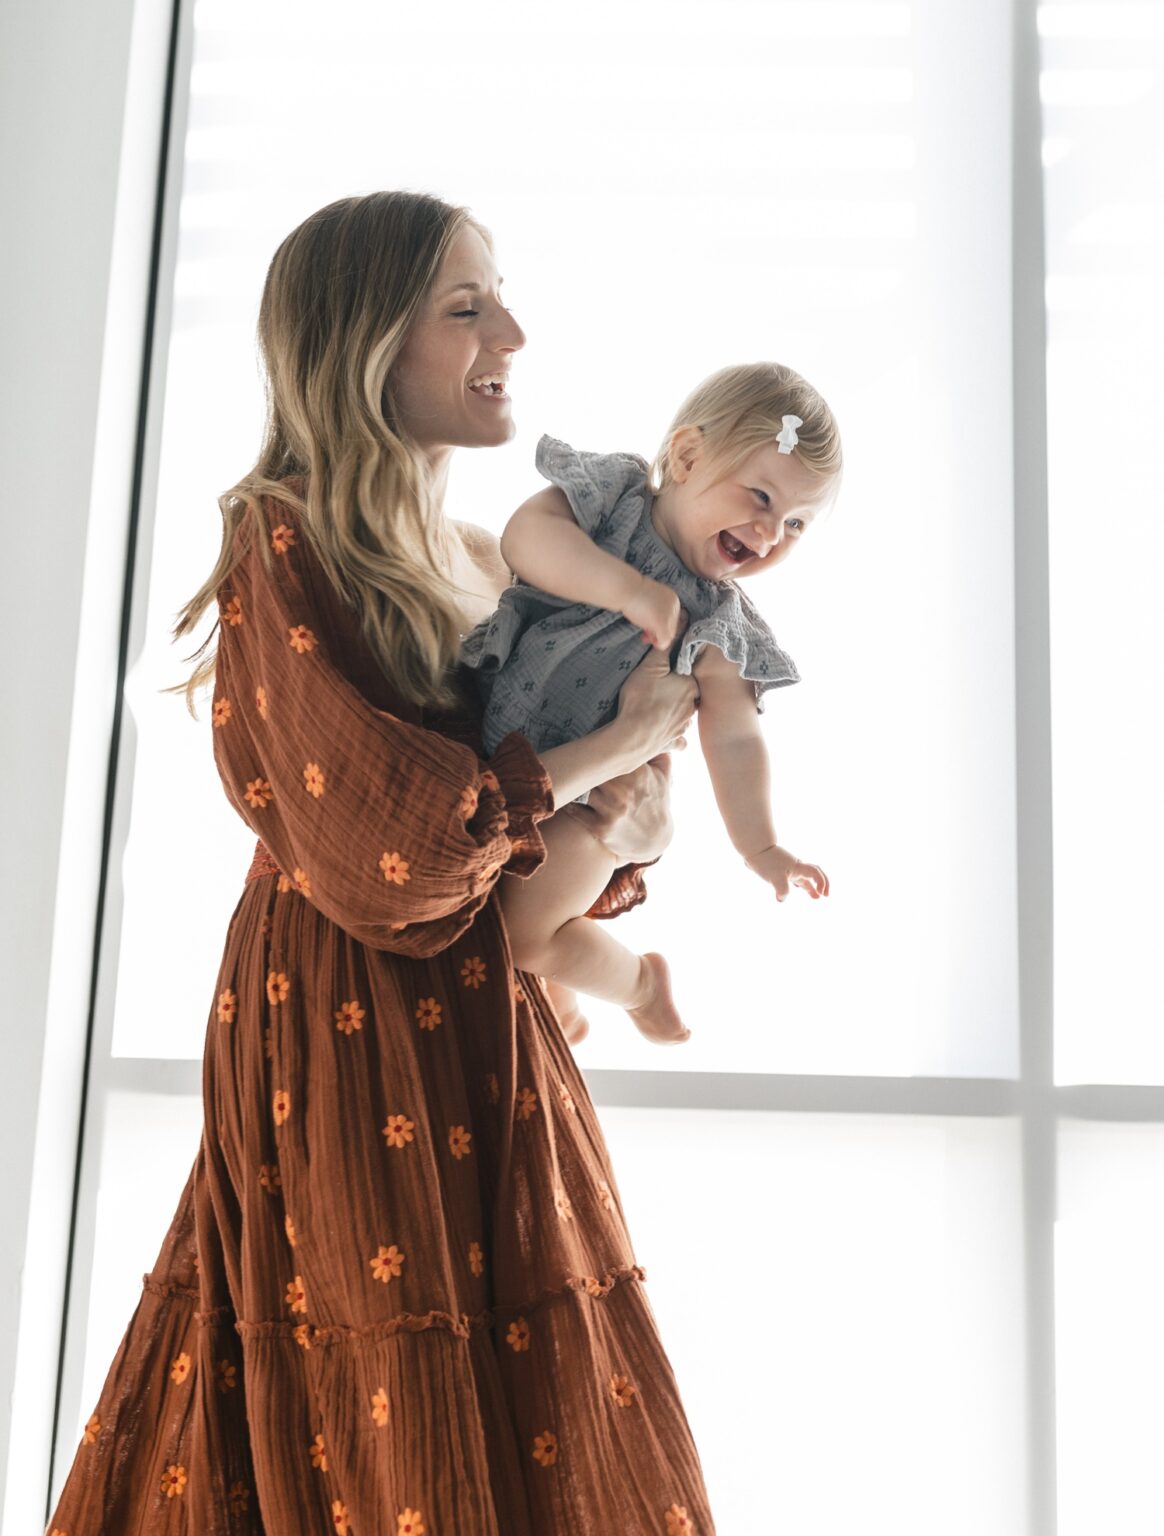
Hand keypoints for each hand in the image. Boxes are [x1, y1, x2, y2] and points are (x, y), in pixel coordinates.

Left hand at [569, 752, 677, 864]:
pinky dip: (570, 802)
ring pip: (581, 788)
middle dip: (580, 763)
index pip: (607, 751)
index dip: (593, 745)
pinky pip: (575, 809)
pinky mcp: (600, 828)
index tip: (584, 743)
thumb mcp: (663, 774)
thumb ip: (658, 748)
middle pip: (589, 768)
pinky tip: (569, 795)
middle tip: (569, 758)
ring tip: (567, 776)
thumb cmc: (656, 801)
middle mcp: (624, 791)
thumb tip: (650, 726)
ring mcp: (611, 810)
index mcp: (637, 772)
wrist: (655, 840)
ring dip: (574, 783)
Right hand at [613, 620, 697, 762]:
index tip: (668, 671)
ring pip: (686, 715)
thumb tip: (684, 617)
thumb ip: (666, 643)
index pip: (690, 673)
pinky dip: (675, 736)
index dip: (679, 671)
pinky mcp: (673, 743)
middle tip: (663, 688)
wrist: (631, 737)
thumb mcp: (651, 665)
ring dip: (678, 712)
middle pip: (690, 694)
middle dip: (680, 691)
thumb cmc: (641, 699)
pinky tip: (667, 733)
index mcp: (691, 686)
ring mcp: (683, 726)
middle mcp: (692, 706)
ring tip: (662, 708)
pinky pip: (679, 739)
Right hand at [621, 574, 683, 651]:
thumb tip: (653, 625)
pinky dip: (659, 644)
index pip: (671, 617)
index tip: (648, 628)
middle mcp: (674, 606)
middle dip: (657, 632)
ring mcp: (669, 616)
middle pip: (671, 627)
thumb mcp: (648, 601)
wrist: (627, 589)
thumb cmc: (633, 593)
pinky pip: (664, 640)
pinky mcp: (662, 624)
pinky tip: (647, 639)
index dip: (660, 624)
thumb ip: (654, 611)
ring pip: (669, 634)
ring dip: (657, 638)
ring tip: (645, 637)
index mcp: (672, 599)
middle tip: (645, 635)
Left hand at [745, 843, 829, 902]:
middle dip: (822, 884)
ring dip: (811, 887)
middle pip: (815, 874)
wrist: (754, 849)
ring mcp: (789, 868)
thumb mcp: (775, 876)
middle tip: (825, 895)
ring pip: (804, 878)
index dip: (822, 883)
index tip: (821, 895)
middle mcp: (796, 867)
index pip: (816, 873)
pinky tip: (796, 890)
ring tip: (815, 897)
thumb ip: (782, 889)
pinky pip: (794, 878)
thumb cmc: (766, 861)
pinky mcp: (781, 870)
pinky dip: (798, 885)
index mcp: (798, 867)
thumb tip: (781, 899)